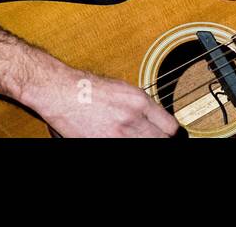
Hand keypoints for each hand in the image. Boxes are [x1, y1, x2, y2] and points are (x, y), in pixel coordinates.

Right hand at [29, 65, 181, 137]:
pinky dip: (127, 146)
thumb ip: (140, 105)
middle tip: (158, 138)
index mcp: (138, 101)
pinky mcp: (103, 143)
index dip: (173, 134)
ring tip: (138, 137)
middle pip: (161, 140)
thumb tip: (154, 119)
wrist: (62, 92)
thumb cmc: (87, 87)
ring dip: (145, 142)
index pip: (170, 126)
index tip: (172, 135)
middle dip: (161, 140)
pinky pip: (125, 148)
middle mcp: (131, 118)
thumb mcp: (122, 88)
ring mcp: (118, 134)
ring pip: (145, 145)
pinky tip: (122, 140)